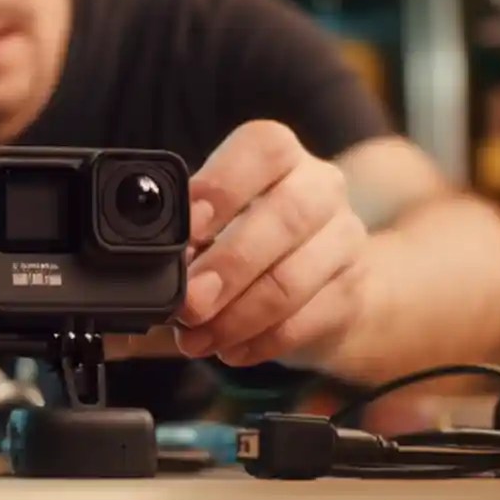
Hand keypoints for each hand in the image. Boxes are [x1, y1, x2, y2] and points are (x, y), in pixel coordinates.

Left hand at [174, 120, 370, 367]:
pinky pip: (307, 321)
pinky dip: (261, 341)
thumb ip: (186, 235)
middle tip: (188, 303)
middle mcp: (320, 187)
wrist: (326, 278)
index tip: (187, 229)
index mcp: (280, 155)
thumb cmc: (252, 238)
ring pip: (293, 278)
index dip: (222, 186)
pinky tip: (231, 350)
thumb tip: (148, 264)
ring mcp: (344, 238)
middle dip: (228, 266)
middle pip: (285, 218)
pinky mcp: (352, 289)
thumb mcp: (216, 222)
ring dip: (237, 316)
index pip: (262, 149)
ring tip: (198, 338)